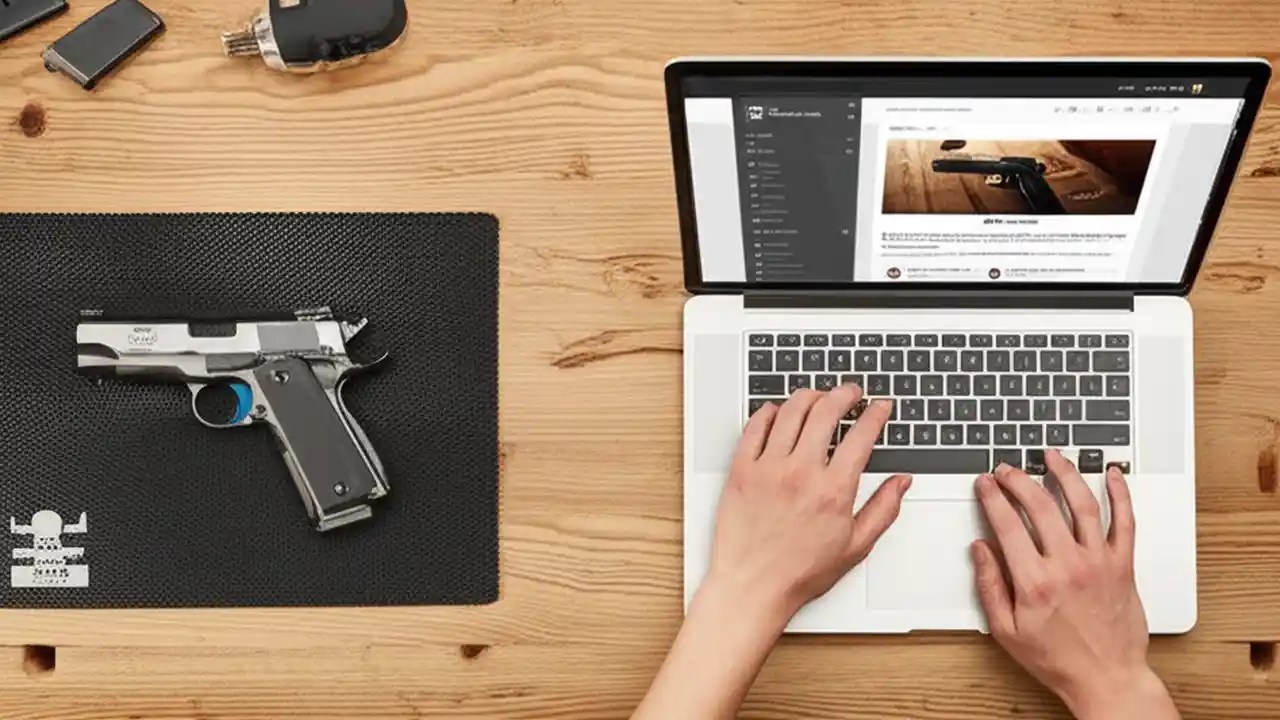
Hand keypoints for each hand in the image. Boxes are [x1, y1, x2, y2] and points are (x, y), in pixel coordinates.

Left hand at [705, 385, 910, 625]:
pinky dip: (770, 412)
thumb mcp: (855, 547)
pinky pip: (755, 427)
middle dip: (845, 394)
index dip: (875, 414)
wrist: (752, 588)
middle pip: (826, 411)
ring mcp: (767, 469)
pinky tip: (779, 412)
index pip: (861, 435)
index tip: (879, 406)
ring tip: (819, 396)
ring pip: (791, 411)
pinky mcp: (741, 470)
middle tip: (851, 393)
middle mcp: (800, 473)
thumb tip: (901, 482)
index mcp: (833, 491)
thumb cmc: (799, 574)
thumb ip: (883, 509)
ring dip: (810, 396)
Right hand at [972, 452, 1178, 719]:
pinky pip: (1124, 522)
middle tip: (1007, 469)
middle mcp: (1067, 566)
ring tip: (1052, 456)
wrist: (1106, 678)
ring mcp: (1099, 563)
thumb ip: (989, 585)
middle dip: (1018, 480)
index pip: (1007, 525)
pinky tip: (1112, 474)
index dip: (992, 498)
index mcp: (1035, 582)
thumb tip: (979, 549)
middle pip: (1040, 506)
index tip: (985, 484)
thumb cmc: (1057, 659)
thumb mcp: (1006, 630)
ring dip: (1065, 473)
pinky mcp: (1123, 565)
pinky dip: (1120, 494)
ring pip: (1082, 504)